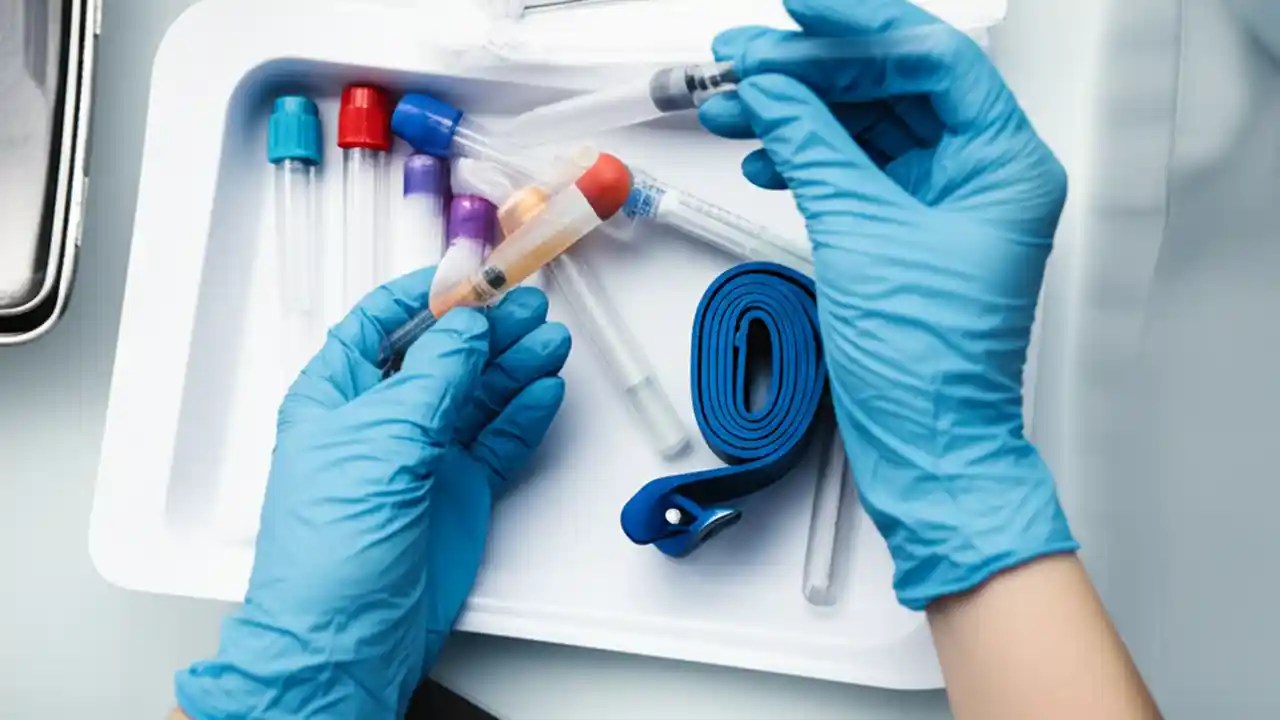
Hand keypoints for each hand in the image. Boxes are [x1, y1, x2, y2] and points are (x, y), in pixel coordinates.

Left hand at [174, 269, 570, 717]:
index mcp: (337, 396)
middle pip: (442, 355)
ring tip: (550, 342)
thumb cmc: (332, 544)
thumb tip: (465, 325)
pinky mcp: (459, 491)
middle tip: (529, 306)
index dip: (424, 296)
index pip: (380, 325)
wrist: (350, 634)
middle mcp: (381, 420)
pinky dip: (523, 414)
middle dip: (485, 328)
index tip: (469, 274)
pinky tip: (544, 389)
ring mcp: (423, 456)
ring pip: (477, 395)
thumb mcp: (383, 436)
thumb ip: (433, 375)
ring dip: (513, 366)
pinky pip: (498, 439)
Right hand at [700, 0, 1076, 609]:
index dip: (857, 24)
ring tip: (734, 109)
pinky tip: (764, 157)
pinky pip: (852, 171)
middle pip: (892, 87)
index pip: (931, 58)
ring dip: (796, 116)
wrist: (925, 448)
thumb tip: (774, 88)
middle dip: (811, 73)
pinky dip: (805, 160)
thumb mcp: (861, 234)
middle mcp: (981, 175)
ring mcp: (942, 204)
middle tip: (743, 62)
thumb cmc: (929, 366)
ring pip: (864, 128)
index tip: (798, 10)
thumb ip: (815, 146)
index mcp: (1004, 163)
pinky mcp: (905, 232)